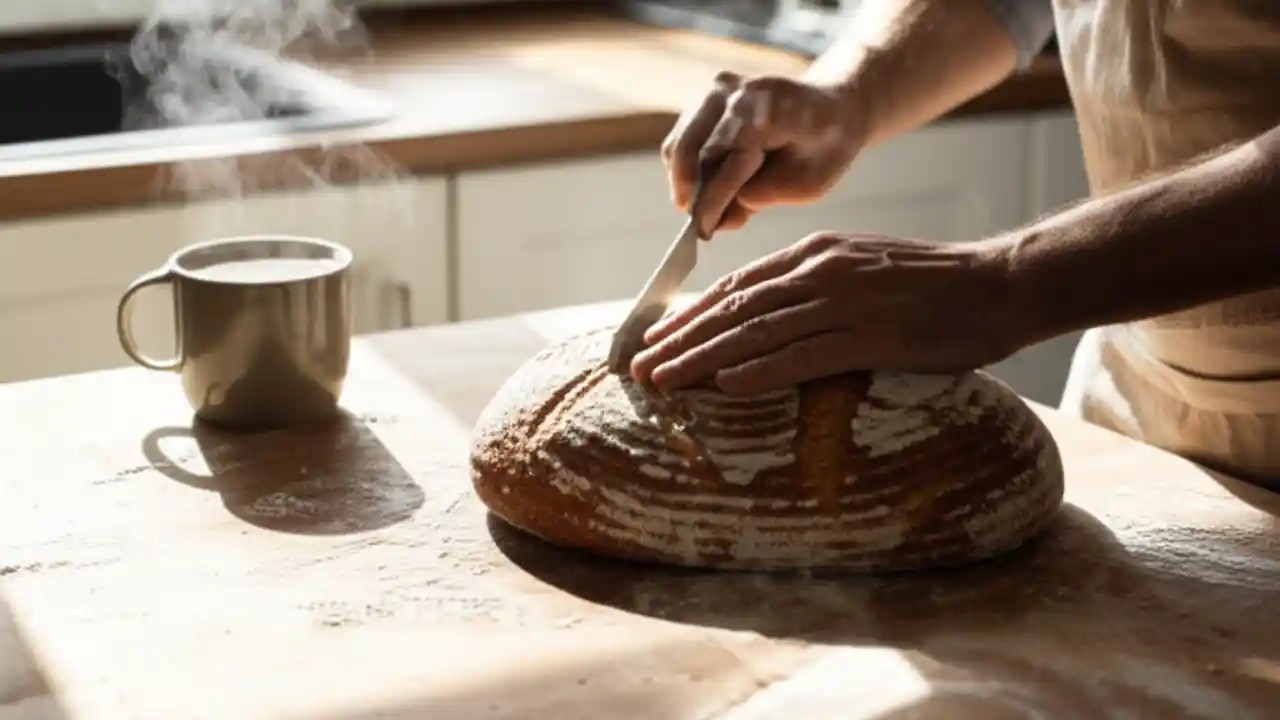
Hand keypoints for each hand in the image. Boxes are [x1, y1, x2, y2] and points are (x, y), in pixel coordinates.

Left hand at [630, 233, 1020, 394]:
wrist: (1001, 283)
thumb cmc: (934, 284)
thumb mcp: (863, 266)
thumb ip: (815, 283)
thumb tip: (769, 311)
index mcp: (816, 254)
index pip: (736, 287)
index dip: (689, 314)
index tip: (655, 339)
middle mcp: (820, 272)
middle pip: (733, 309)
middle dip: (680, 339)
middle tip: (638, 367)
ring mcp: (844, 303)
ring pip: (755, 333)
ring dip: (702, 359)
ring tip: (663, 381)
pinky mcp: (871, 336)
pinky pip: (803, 356)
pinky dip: (759, 371)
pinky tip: (725, 386)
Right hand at [661, 71, 867, 236]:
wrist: (833, 105)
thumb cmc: (826, 147)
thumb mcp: (811, 183)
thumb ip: (767, 195)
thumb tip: (722, 212)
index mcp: (768, 108)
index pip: (723, 157)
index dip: (711, 199)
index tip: (703, 231)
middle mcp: (737, 90)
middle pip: (690, 148)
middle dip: (691, 193)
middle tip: (700, 225)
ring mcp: (719, 88)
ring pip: (680, 144)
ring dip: (687, 183)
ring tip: (711, 206)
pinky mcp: (708, 96)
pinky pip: (683, 139)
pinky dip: (690, 169)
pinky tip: (714, 186)